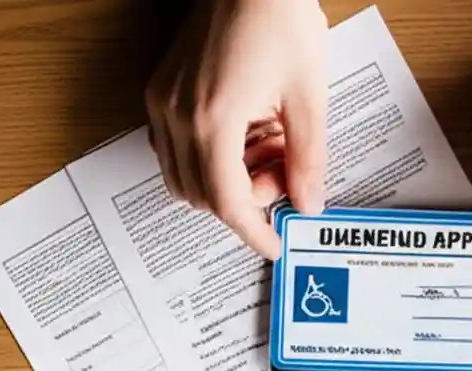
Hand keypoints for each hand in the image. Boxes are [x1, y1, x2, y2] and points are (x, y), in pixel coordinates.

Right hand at [146, 0, 327, 258]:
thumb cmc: (279, 19)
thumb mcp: (309, 97)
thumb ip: (308, 159)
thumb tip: (307, 203)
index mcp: (212, 120)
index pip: (226, 202)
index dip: (252, 232)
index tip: (274, 246)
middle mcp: (176, 114)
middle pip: (201, 194)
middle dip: (245, 200)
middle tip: (286, 177)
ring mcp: (163, 101)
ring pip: (186, 173)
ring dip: (228, 178)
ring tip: (272, 146)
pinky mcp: (163, 90)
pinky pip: (178, 145)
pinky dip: (212, 155)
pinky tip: (251, 131)